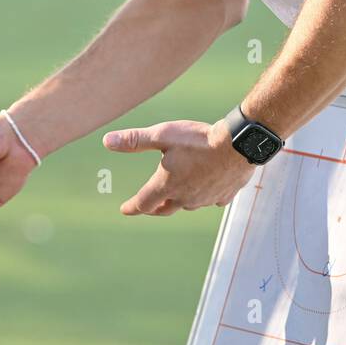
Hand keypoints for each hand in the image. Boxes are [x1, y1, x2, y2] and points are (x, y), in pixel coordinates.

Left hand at [103, 119, 254, 215]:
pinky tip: (207, 187)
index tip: (125, 209)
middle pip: (165, 209)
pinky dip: (204, 195)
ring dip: (179, 200)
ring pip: (188, 204)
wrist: (239, 145)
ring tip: (177, 192)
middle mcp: (184, 197)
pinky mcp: (224, 195)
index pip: (143, 202)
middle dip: (154, 208)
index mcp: (166, 185)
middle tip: (148, 207)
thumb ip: (134, 140)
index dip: (132, 206)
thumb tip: (106, 141)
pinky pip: (210, 199)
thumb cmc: (198, 139)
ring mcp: (205, 199)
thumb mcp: (162, 135)